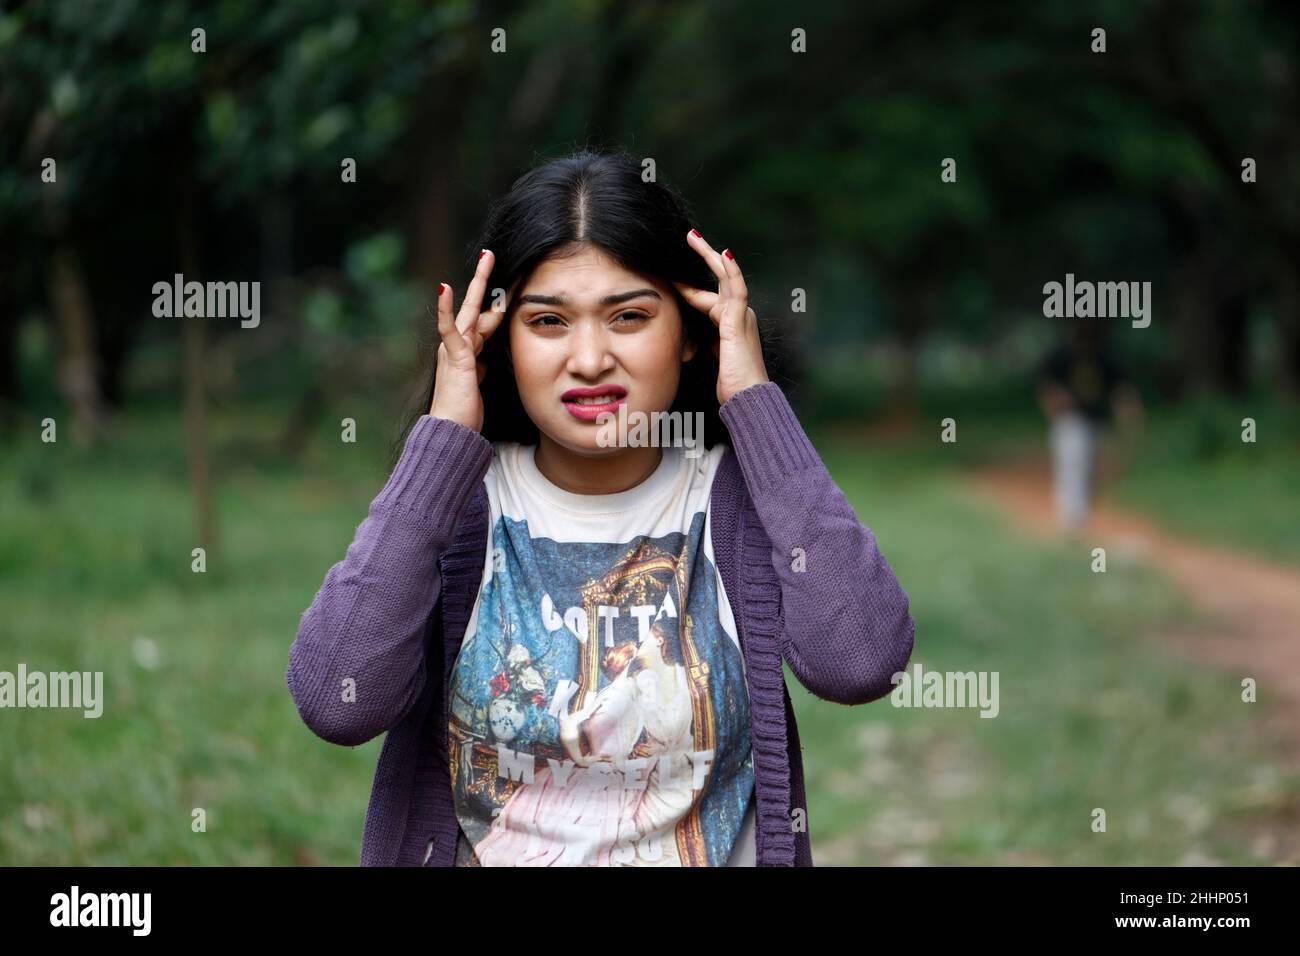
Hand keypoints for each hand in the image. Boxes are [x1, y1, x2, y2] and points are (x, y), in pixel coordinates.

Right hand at [428, 250, 511, 431]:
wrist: (452, 430)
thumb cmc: (466, 411)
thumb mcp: (481, 382)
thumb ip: (484, 364)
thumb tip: (489, 357)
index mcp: (468, 349)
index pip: (485, 319)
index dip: (498, 302)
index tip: (511, 285)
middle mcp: (459, 344)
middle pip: (476, 306)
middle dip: (485, 281)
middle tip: (490, 254)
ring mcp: (454, 348)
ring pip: (469, 309)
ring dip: (478, 283)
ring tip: (486, 258)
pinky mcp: (453, 356)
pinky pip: (449, 328)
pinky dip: (445, 308)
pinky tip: (444, 288)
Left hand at [673, 230, 768, 404]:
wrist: (746, 396)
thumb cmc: (730, 384)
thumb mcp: (710, 359)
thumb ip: (704, 342)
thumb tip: (688, 337)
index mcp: (730, 324)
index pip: (707, 297)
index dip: (688, 286)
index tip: (671, 275)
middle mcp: (738, 315)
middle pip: (719, 279)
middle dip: (703, 257)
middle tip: (689, 236)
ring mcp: (741, 315)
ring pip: (725, 277)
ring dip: (709, 255)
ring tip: (693, 237)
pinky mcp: (740, 319)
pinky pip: (736, 288)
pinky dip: (731, 270)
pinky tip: (723, 254)